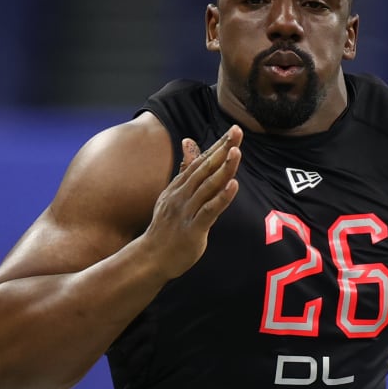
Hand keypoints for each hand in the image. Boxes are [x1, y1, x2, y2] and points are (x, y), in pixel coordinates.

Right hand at [141, 125, 242, 278]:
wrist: (150, 258)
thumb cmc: (165, 228)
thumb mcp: (173, 194)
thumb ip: (185, 170)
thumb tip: (189, 142)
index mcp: (179, 186)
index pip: (201, 162)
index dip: (218, 145)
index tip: (234, 130)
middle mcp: (182, 195)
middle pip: (205, 168)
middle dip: (223, 149)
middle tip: (237, 131)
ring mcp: (186, 211)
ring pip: (208, 186)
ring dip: (224, 169)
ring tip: (237, 152)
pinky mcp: (193, 229)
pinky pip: (209, 211)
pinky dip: (222, 197)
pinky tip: (233, 185)